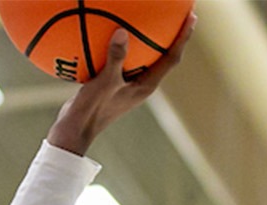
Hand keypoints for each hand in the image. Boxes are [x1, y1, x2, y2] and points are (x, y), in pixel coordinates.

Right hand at [46, 15, 196, 155]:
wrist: (74, 130)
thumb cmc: (92, 111)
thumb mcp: (103, 83)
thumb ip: (114, 58)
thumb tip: (121, 31)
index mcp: (147, 86)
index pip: (172, 58)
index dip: (183, 37)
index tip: (192, 17)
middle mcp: (141, 84)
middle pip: (163, 54)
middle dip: (171, 33)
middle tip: (177, 12)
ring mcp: (127, 83)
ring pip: (143, 55)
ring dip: (147, 36)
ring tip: (147, 15)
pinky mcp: (113, 82)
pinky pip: (121, 57)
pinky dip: (119, 42)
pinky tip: (108, 27)